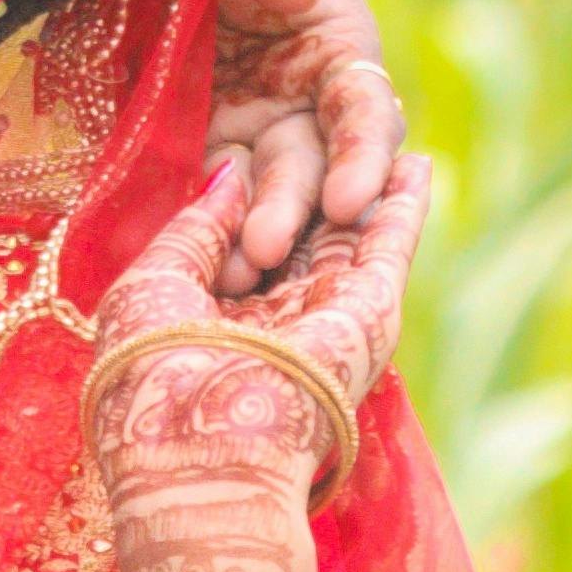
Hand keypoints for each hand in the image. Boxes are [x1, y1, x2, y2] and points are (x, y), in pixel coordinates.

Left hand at [87, 145, 432, 519]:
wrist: (201, 449)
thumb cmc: (153, 373)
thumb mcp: (153, 283)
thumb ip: (197, 226)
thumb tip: (228, 169)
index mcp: (218, 320)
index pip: (240, 244)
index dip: (248, 196)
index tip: (252, 141)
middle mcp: (277, 319)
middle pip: (299, 236)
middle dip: (312, 184)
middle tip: (324, 122)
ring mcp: (326, 317)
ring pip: (351, 237)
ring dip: (370, 184)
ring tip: (386, 127)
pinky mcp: (369, 315)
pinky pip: (390, 247)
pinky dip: (405, 206)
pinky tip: (418, 166)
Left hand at [201, 0, 403, 297]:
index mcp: (338, 46)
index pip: (365, 112)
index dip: (361, 157)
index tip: (345, 197)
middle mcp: (304, 102)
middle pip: (316, 171)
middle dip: (294, 215)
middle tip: (262, 251)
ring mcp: (251, 130)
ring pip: (265, 196)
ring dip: (251, 236)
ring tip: (225, 274)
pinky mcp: (197, 146)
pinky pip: (206, 194)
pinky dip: (202, 226)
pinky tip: (184, 256)